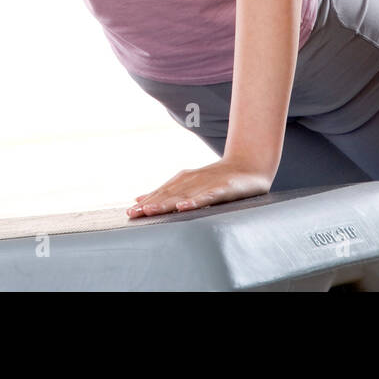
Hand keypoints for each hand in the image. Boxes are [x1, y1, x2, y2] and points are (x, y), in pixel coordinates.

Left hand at [127, 156, 272, 217]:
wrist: (249, 165)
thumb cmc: (218, 179)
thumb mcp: (191, 185)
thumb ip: (167, 193)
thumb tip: (140, 199)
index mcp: (183, 181)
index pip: (161, 193)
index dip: (145, 202)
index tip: (129, 213)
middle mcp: (192, 181)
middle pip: (168, 195)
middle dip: (150, 204)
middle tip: (133, 214)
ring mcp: (207, 184)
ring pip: (183, 195)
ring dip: (165, 203)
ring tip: (150, 210)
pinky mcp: (223, 189)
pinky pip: (207, 196)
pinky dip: (195, 201)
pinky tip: (184, 207)